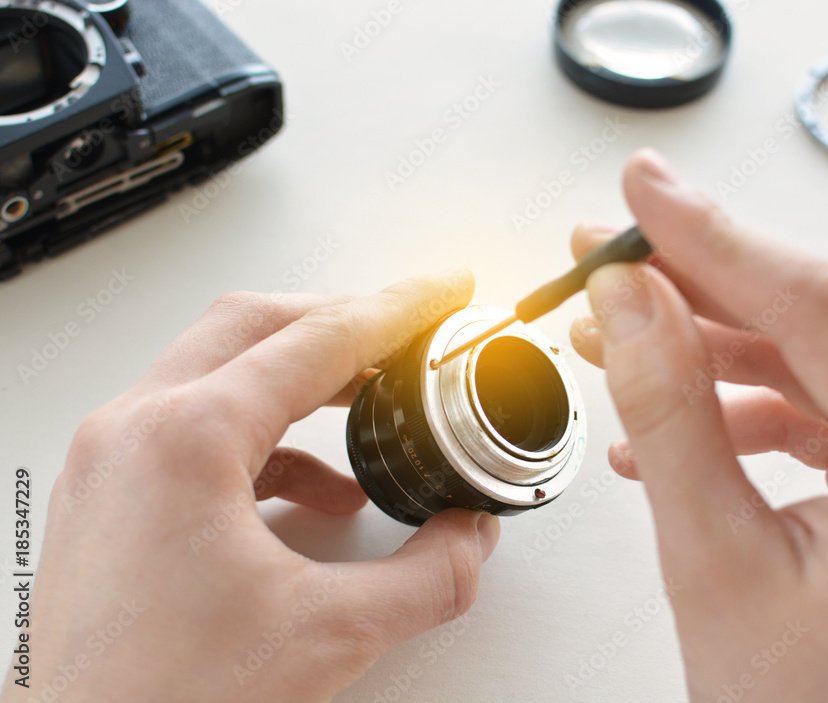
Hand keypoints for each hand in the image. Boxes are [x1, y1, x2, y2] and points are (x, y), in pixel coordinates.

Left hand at [1, 271, 500, 702]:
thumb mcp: (329, 635)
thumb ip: (428, 578)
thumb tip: (472, 538)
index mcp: (185, 438)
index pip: (316, 339)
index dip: (397, 308)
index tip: (441, 289)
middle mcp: (135, 431)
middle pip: (255, 325)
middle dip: (343, 321)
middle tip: (408, 331)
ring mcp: (112, 460)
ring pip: (220, 370)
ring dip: (304, 381)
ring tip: (372, 408)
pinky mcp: (111, 495)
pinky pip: (198, 431)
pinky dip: (267, 442)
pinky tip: (316, 488)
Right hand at [573, 149, 827, 701]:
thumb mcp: (713, 557)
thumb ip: (670, 412)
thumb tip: (628, 300)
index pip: (818, 306)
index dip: (713, 236)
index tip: (641, 189)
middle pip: (813, 316)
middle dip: (695, 280)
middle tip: (606, 247)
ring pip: (804, 354)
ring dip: (700, 342)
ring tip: (608, 335)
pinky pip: (808, 404)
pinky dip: (729, 400)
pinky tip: (660, 425)